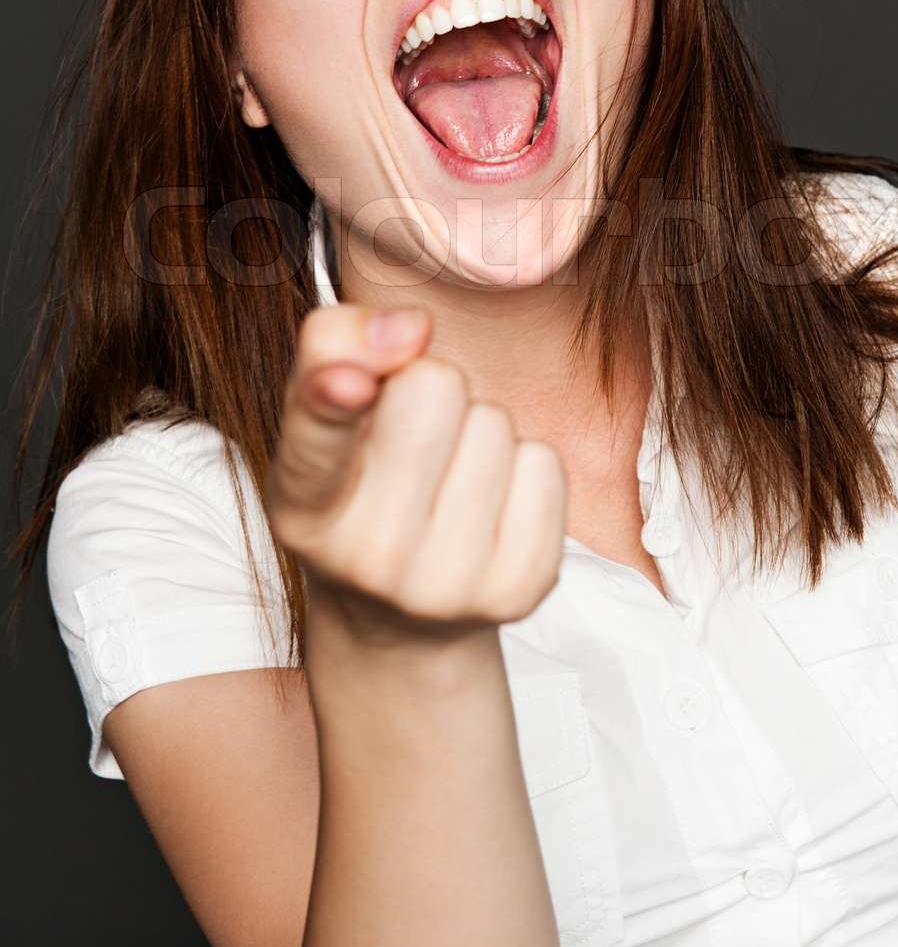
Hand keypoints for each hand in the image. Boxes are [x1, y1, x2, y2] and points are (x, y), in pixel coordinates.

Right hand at [265, 304, 567, 640]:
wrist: (401, 619)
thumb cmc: (359, 488)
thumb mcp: (321, 421)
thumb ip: (336, 346)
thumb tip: (412, 327)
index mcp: (303, 508)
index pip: (318, 440)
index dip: (332, 398)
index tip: (350, 380)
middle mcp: (368, 559)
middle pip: (434, 389)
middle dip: (432, 388)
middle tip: (416, 438)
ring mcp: (446, 585)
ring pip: (493, 423)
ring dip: (478, 431)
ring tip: (449, 478)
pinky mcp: (519, 589)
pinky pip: (543, 464)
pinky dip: (523, 469)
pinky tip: (491, 506)